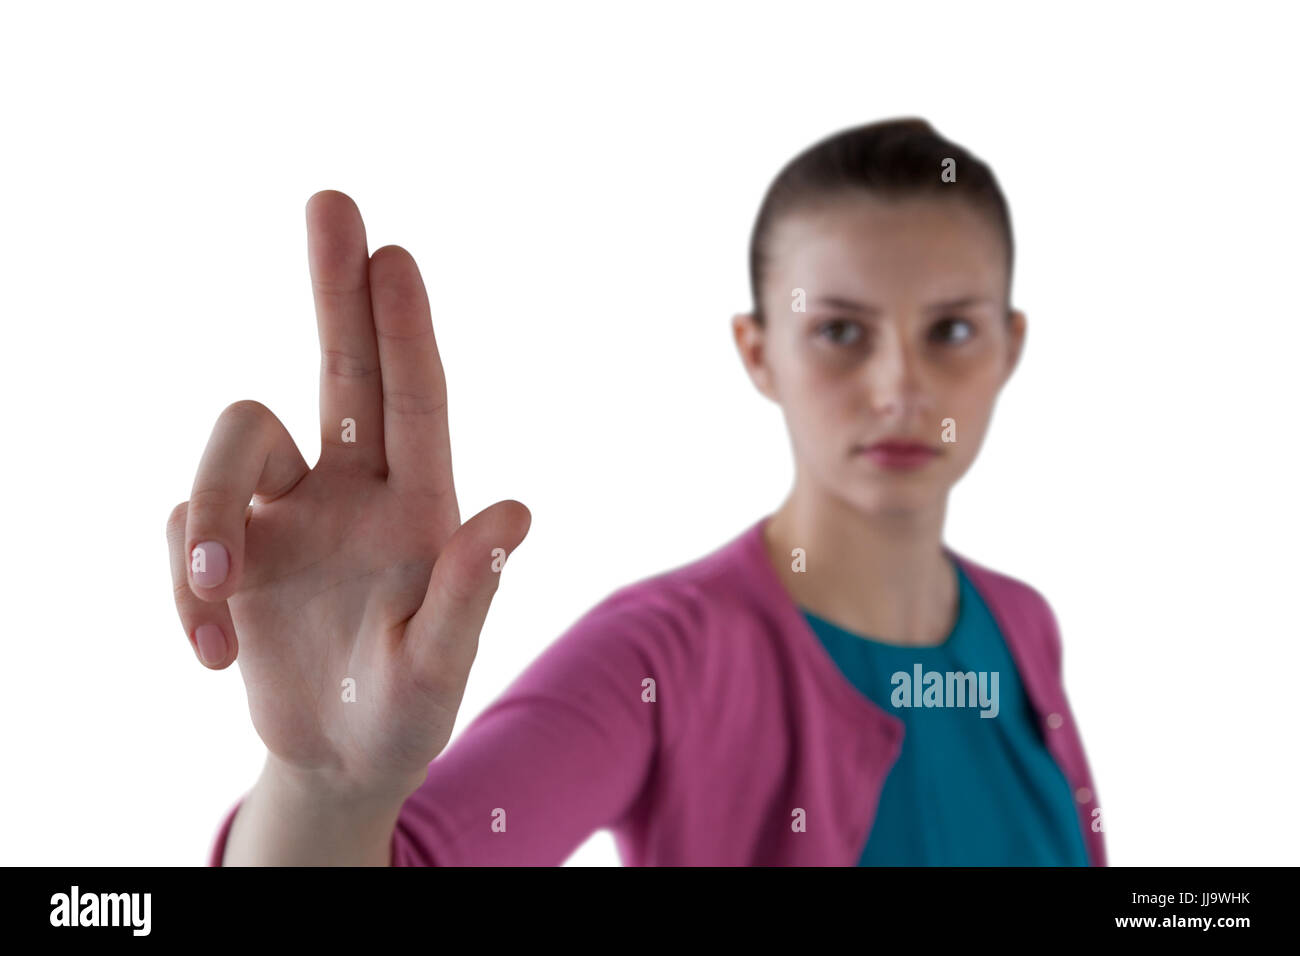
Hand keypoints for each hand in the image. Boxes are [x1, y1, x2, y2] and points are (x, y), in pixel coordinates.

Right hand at [166, 190, 529, 801]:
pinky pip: (185, 524)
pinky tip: (211, 650)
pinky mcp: (229, 547)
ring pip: (233, 443)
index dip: (403, 330)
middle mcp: (353, 489)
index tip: (395, 254)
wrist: (338, 759)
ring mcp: (286, 513)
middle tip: (333, 198)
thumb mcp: (437, 671)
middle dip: (335, 289)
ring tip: (214, 598)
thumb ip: (469, 597)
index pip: (413, 400)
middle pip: (339, 368)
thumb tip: (519, 512)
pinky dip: (184, 583)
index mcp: (420, 506)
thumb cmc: (406, 714)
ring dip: (213, 511)